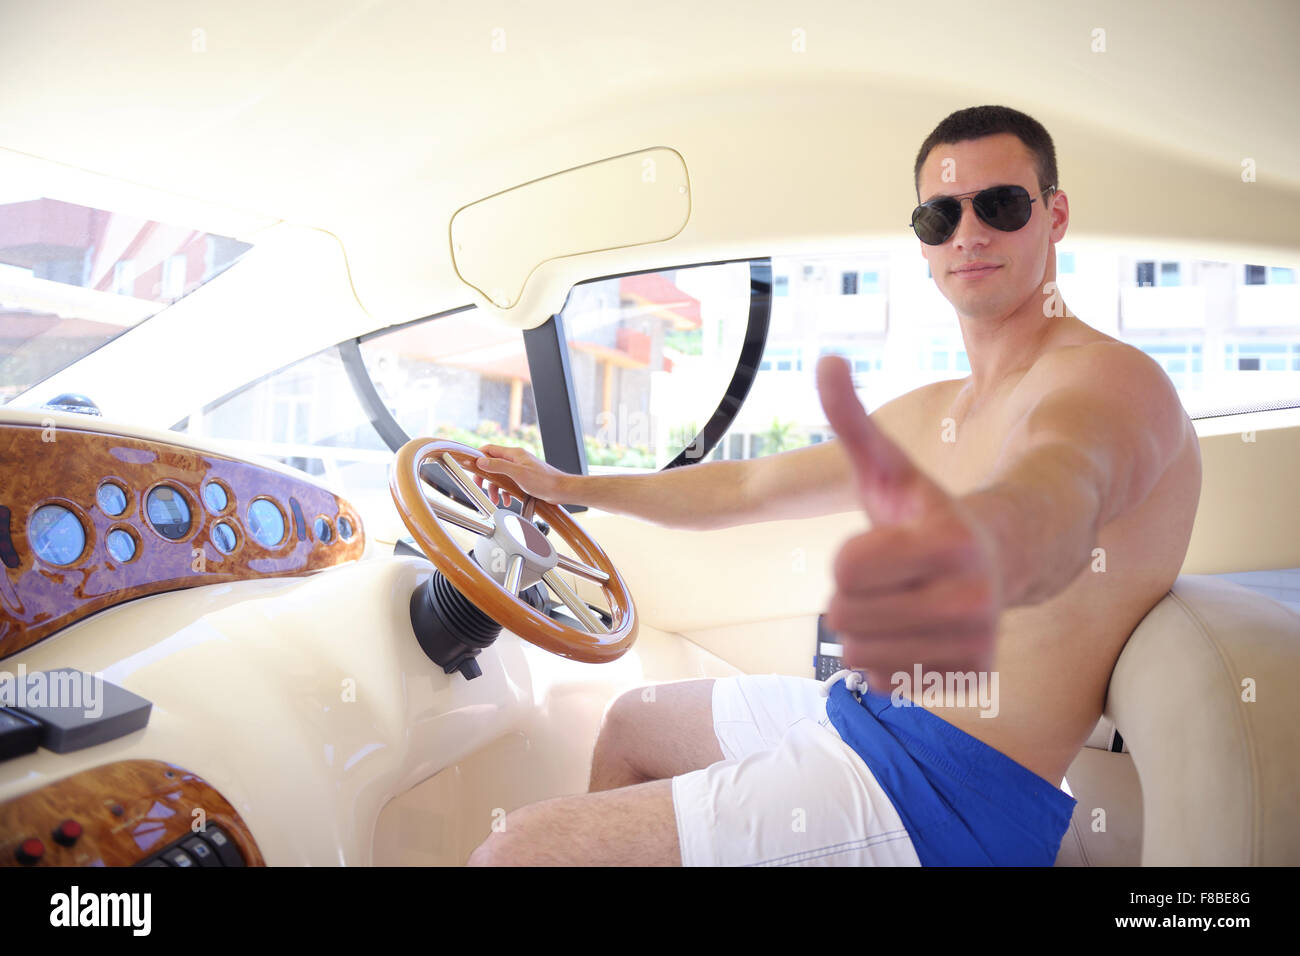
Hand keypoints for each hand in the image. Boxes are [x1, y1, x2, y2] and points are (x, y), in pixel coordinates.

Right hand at [472, 444, 570, 507]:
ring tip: (496, 500)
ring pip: (500, 477)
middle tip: (481, 488)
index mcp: (514, 454)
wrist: (561, 491)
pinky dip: (505, 492)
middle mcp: (516, 460)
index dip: (478, 457)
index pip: (489, 449)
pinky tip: (506, 500)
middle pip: (492, 465)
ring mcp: (520, 469)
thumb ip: (498, 466)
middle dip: (486, 478)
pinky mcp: (524, 480)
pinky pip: (509, 484)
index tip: (472, 468)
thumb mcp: (518, 473)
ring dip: (495, 489)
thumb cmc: (544, 481)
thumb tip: (481, 461)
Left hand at [816, 355, 1005, 686]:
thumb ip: (853, 419)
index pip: (845, 568)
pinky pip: (880, 681)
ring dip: (864, 628)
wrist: (1004, 561)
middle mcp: (971, 597)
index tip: (882, 542)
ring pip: (856, 654)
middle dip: (851, 594)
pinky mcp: (967, 676)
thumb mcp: (889, 466)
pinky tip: (914, 632)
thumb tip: (826, 358)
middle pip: (843, 614)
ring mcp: (972, 642)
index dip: (849, 555)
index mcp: (947, 540)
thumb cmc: (928, 512)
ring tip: (901, 603)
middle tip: (890, 578)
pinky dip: (883, 659)